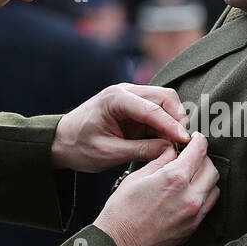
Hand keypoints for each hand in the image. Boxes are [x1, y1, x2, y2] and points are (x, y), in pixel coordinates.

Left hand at [51, 84, 188, 171]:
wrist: (60, 142)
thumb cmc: (78, 146)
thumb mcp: (108, 153)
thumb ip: (140, 151)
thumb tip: (169, 150)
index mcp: (116, 98)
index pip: (152, 108)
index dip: (172, 125)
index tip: (186, 141)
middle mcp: (126, 92)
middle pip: (165, 98)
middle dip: (178, 119)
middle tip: (184, 143)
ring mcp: (132, 98)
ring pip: (165, 104)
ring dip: (173, 123)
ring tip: (176, 146)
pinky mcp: (135, 109)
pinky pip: (158, 114)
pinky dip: (166, 127)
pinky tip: (167, 143)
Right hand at [94, 133, 219, 245]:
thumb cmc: (121, 213)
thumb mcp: (136, 178)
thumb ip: (159, 162)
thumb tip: (172, 152)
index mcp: (174, 178)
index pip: (199, 151)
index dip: (199, 141)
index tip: (197, 139)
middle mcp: (190, 196)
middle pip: (212, 169)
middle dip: (203, 159)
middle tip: (192, 157)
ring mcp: (194, 214)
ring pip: (214, 187)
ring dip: (206, 178)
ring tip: (192, 176)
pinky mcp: (193, 228)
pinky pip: (208, 205)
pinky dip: (204, 195)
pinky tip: (189, 193)